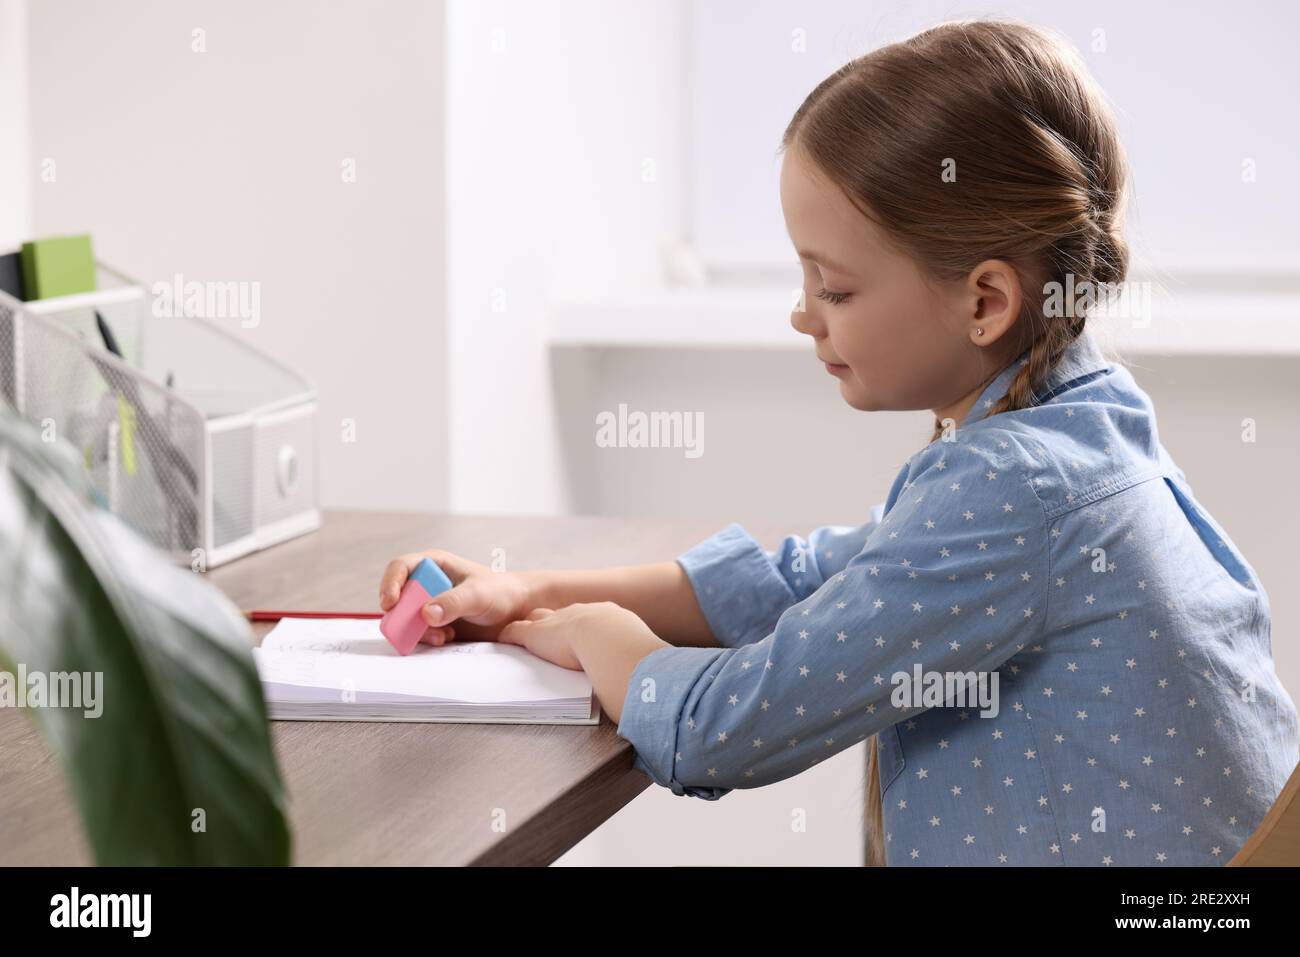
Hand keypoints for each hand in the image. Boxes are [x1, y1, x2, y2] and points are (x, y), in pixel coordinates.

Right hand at [378, 549, 536, 645]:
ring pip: (405, 618)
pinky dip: (427, 638)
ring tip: (441, 637)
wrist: (517, 612)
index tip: (390, 603)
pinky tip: (447, 637)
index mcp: (433, 564)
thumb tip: (426, 614)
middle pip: (397, 597)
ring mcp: (429, 604)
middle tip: (414, 628)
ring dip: (416, 630)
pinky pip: (418, 632)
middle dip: (402, 615)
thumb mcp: (477, 595)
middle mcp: (427, 583)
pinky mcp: (435, 623)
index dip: (390, 584)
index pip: (400, 567)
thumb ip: (452, 602)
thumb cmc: (500, 592)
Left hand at [497, 601, 654, 670]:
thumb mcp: (637, 650)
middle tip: (547, 628)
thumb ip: (639, 662)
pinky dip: (508, 637)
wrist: (606, 636)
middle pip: (560, 614)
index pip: (589, 619)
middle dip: (552, 620)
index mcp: (605, 617)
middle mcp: (579, 614)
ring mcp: (555, 623)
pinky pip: (515, 632)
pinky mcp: (534, 635)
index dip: (581, 625)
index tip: (579, 632)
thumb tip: (656, 682)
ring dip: (528, 627)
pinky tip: (501, 642)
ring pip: (536, 620)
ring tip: (522, 634)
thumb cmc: (628, 648)